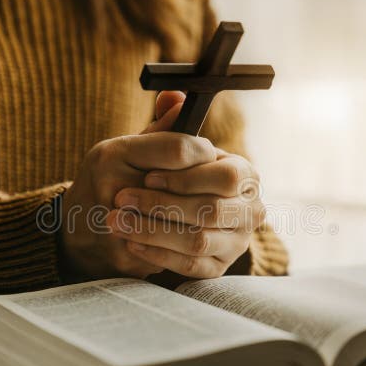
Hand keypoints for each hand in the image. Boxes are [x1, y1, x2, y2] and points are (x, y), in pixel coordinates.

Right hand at [59, 93, 216, 279]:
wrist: (75, 228)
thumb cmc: (111, 179)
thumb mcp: (128, 148)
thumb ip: (160, 129)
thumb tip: (183, 100)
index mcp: (113, 154)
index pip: (178, 148)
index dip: (203, 152)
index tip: (210, 154)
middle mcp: (110, 186)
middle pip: (183, 186)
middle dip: (206, 185)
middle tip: (214, 185)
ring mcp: (116, 224)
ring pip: (182, 222)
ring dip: (202, 215)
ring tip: (206, 207)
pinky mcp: (125, 252)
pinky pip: (173, 247)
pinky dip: (189, 240)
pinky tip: (193, 231)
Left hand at [106, 92, 265, 278]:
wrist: (148, 223)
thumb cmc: (156, 180)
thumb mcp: (155, 152)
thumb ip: (166, 129)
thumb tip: (173, 97)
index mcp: (243, 174)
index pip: (227, 175)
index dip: (185, 176)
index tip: (148, 175)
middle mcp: (249, 209)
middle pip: (213, 210)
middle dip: (162, 204)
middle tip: (121, 198)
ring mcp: (237, 241)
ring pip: (198, 239)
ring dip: (152, 229)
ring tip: (116, 220)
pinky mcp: (217, 267)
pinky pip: (191, 266)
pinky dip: (158, 253)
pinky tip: (131, 242)